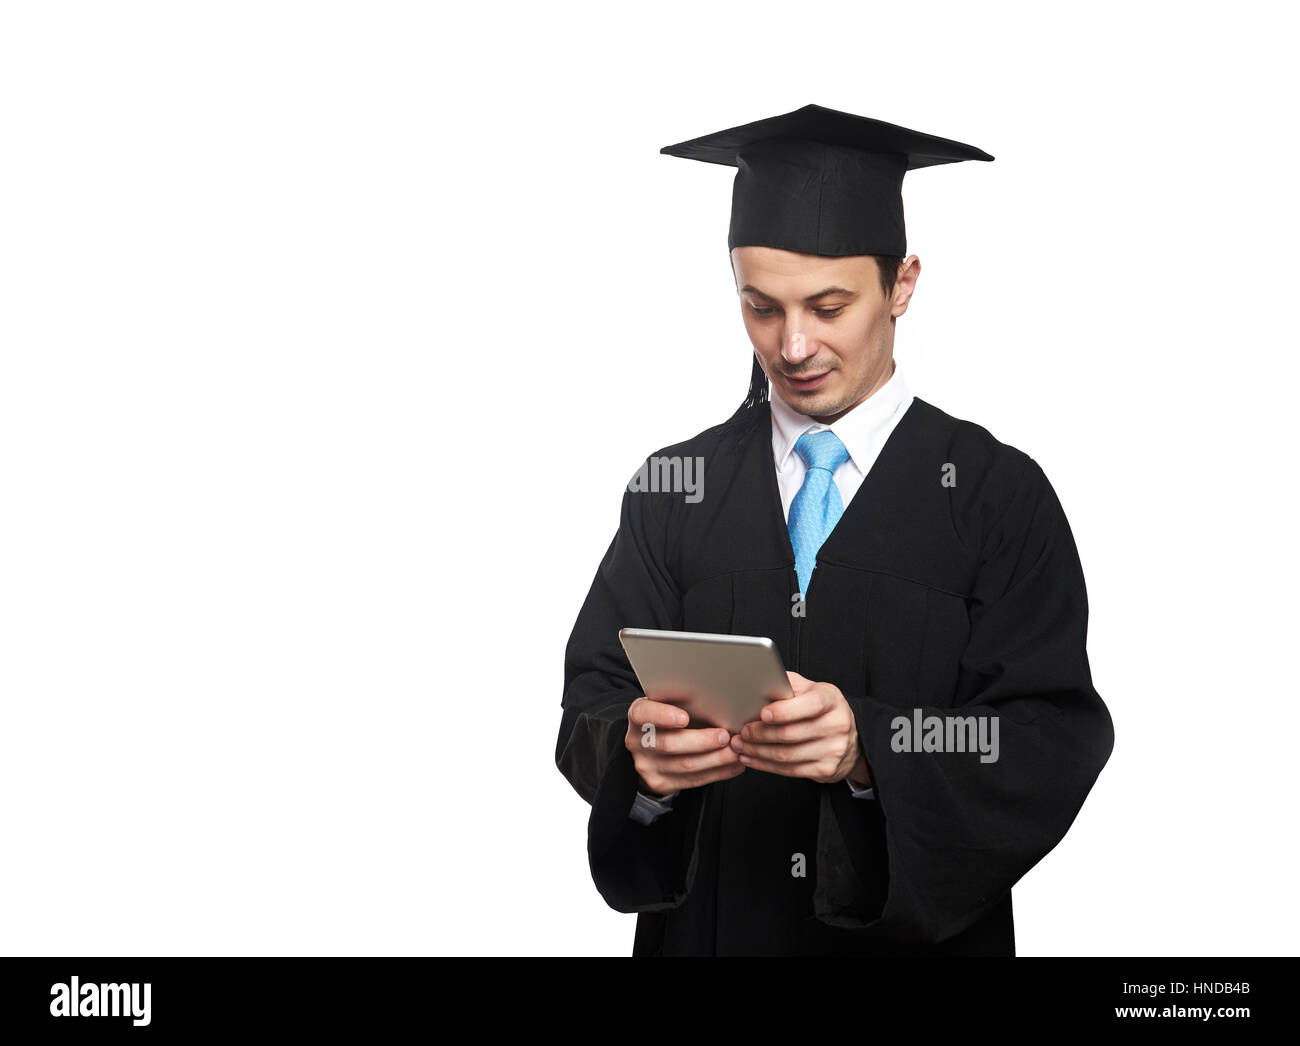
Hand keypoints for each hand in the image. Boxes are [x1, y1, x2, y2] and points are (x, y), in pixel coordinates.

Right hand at [625, 696, 744, 797]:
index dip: (663, 715)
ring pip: (685, 766)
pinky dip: (717, 773)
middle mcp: (638, 742)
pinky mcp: (660, 783)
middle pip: (670, 744)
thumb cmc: (667, 719)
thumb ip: (682, 703)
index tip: (684, 717)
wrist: (649, 748)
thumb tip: (718, 701)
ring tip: (736, 752)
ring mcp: (647, 766)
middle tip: (726, 736)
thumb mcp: (666, 705)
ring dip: (716, 759)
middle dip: (702, 741)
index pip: (644, 714)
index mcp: (638, 717)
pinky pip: (693, 781)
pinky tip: (734, 766)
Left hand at [730, 671, 867, 785]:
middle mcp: (837, 724)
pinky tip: (752, 759)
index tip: (762, 714)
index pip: (810, 705)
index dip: (784, 711)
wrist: (847, 738)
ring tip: (740, 746)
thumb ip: (786, 685)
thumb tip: (755, 684)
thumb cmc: (819, 709)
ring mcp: (834, 749)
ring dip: (758, 752)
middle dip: (760, 734)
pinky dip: (766, 765)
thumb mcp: (809, 690)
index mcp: (831, 699)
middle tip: (741, 732)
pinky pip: (790, 770)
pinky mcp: (826, 769)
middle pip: (791, 734)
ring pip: (787, 755)